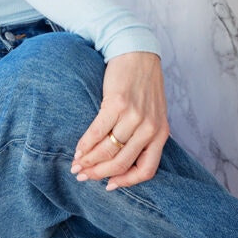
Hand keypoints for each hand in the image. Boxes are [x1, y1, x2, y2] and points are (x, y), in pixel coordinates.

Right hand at [71, 51, 169, 189]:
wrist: (137, 52)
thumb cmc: (143, 84)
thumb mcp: (154, 112)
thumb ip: (145, 135)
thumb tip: (122, 158)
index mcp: (161, 133)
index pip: (146, 169)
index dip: (126, 181)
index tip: (109, 185)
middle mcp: (150, 128)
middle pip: (122, 162)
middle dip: (99, 173)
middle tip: (83, 176)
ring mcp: (134, 116)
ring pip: (108, 149)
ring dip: (89, 160)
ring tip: (77, 165)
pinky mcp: (117, 104)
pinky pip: (98, 131)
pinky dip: (85, 144)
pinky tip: (78, 149)